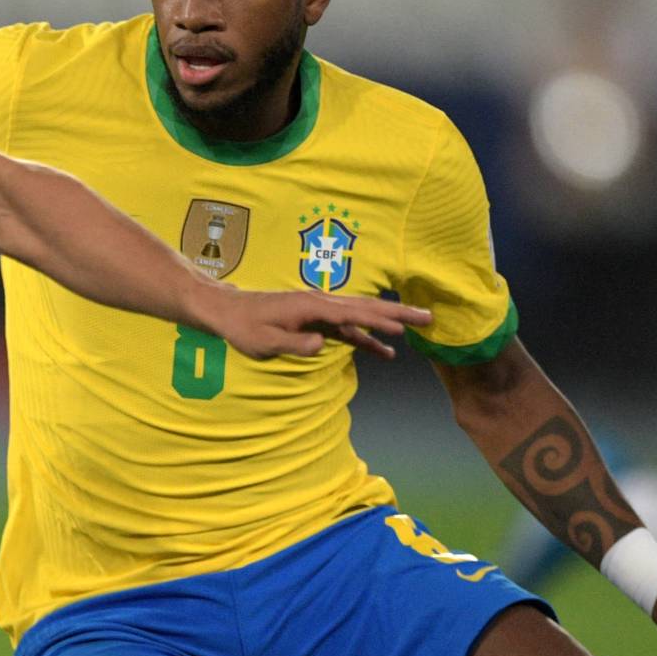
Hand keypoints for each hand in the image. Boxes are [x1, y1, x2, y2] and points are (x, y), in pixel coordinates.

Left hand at [197, 286, 432, 361]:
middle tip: (429, 318)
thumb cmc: (243, 327)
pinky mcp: (316, 320)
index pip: (353, 313)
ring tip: (417, 331)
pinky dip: (367, 338)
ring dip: (389, 323)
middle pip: (367, 308)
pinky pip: (348, 329)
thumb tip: (322, 343)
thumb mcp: (264, 341)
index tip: (405, 326)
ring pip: (362, 316)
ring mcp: (320, 311)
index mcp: (311, 306)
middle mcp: (320, 303)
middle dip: (399, 314)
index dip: (381, 320)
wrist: (228, 310)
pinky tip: (383, 352)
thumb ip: (294, 343)